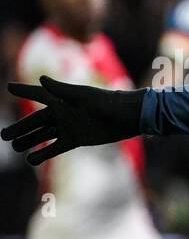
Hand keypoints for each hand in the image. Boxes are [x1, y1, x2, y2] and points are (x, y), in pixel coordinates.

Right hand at [3, 76, 144, 165]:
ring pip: (43, 135)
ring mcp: (68, 127)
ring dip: (29, 141)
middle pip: (36, 120)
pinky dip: (44, 153)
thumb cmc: (106, 102)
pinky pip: (55, 148)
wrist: (126, 117)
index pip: (38, 94)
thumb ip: (61, 89)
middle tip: (3, 135)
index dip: (24, 91)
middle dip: (21, 128)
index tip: (8, 88)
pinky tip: (30, 159)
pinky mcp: (75, 140)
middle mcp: (62, 113)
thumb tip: (41, 79)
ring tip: (14, 147)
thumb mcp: (83, 96)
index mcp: (62, 99)